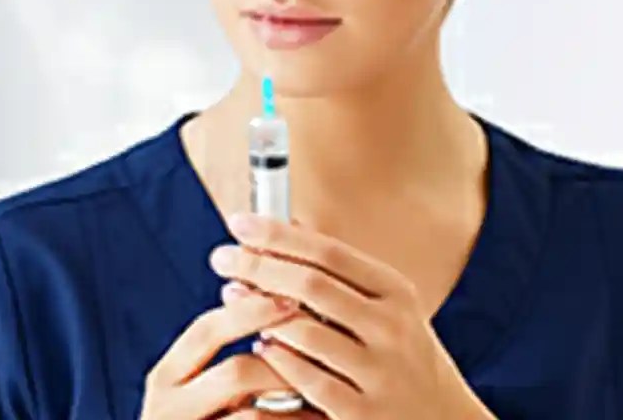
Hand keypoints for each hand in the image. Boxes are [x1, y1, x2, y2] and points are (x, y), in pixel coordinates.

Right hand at [139, 289, 326, 418]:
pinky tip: (323, 418)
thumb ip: (230, 349)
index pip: (209, 330)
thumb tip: (280, 287)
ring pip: (256, 417)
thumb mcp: (208, 387)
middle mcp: (168, 409)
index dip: (253, 311)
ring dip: (300, 401)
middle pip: (237, 373)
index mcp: (168, 376)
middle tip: (330, 343)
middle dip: (289, 359)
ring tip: (336, 385)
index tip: (297, 296)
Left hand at [209, 214, 496, 419]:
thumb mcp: (388, 311)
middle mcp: (392, 328)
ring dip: (257, 312)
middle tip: (220, 257)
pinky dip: (276, 358)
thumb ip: (343, 278)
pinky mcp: (361, 413)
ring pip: (302, 332)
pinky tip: (258, 345)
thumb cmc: (402, 358)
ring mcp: (379, 373)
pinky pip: (304, 379)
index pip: (329, 252)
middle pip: (310, 286)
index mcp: (396, 293)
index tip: (240, 222)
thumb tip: (285, 232)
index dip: (279, 234)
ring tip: (231, 296)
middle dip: (257, 266)